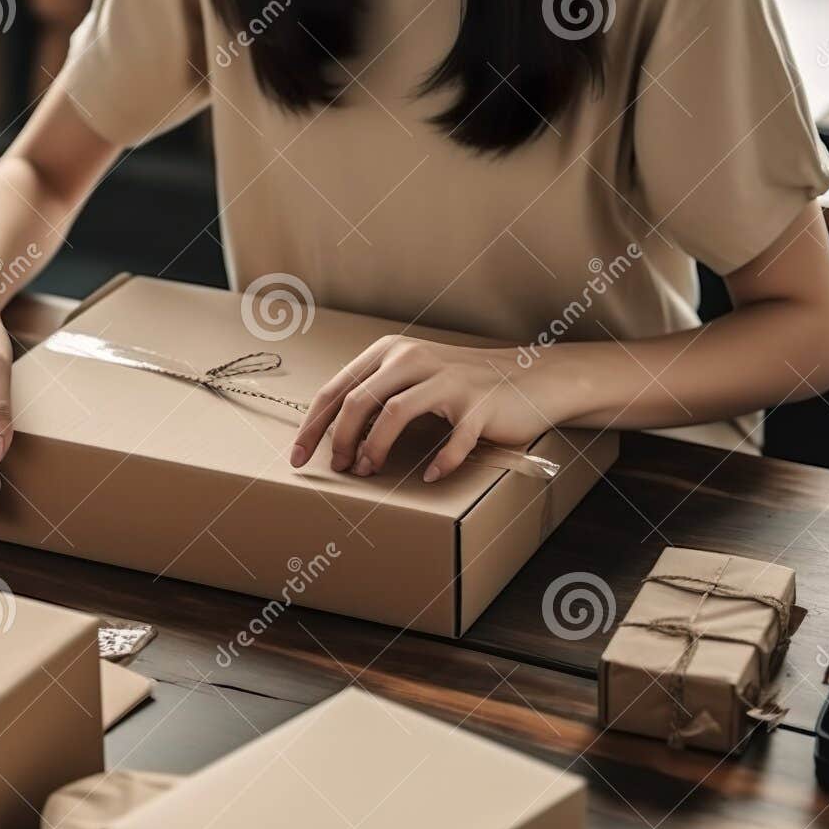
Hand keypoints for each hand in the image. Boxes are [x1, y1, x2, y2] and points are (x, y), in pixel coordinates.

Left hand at [289, 336, 552, 482]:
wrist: (530, 379)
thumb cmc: (461, 387)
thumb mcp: (412, 380)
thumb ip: (376, 397)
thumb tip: (335, 439)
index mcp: (391, 353)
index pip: (336, 389)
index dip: (312, 426)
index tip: (298, 456)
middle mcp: (415, 359)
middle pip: (358, 401)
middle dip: (338, 440)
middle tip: (337, 468)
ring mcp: (448, 380)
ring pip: (393, 414)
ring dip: (374, 449)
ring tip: (369, 471)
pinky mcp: (479, 404)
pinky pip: (452, 440)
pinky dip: (438, 461)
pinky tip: (429, 475)